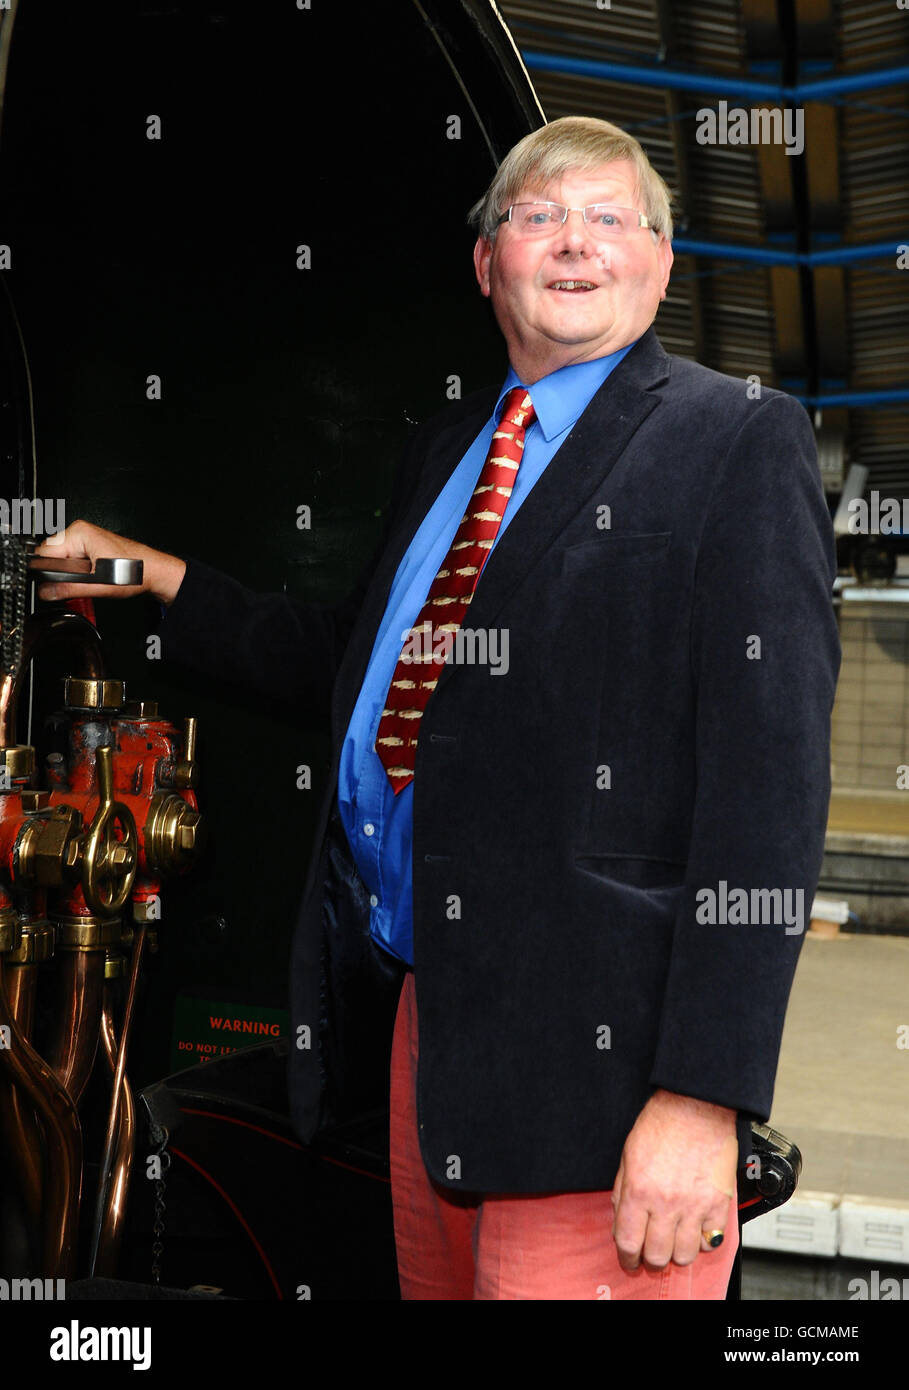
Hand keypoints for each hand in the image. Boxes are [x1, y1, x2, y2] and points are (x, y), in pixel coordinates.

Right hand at [33, 520, 185, 606]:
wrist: (154, 571)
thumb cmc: (135, 571)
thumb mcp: (99, 585)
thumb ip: (69, 588)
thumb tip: (47, 592)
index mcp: (79, 533)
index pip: (45, 553)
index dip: (48, 572)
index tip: (55, 585)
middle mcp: (79, 531)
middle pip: (51, 555)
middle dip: (59, 572)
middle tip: (80, 582)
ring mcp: (84, 537)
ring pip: (60, 558)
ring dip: (68, 572)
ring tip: (89, 577)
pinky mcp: (88, 545)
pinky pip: (70, 558)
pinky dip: (75, 570)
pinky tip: (91, 575)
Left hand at [611, 1088, 736, 1271]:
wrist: (696, 1106)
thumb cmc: (661, 1123)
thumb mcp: (628, 1156)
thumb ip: (623, 1192)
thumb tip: (622, 1221)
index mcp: (638, 1191)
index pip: (628, 1243)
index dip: (627, 1258)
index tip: (630, 1259)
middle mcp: (665, 1204)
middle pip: (657, 1256)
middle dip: (652, 1258)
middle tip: (652, 1250)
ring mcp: (694, 1206)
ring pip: (685, 1255)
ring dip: (678, 1252)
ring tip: (675, 1240)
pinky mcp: (718, 1204)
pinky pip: (712, 1242)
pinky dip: (704, 1242)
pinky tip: (698, 1229)